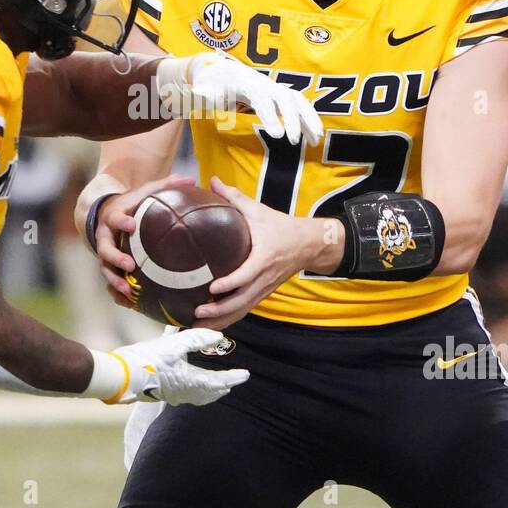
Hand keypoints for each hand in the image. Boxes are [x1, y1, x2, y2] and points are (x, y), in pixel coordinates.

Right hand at [93, 174, 196, 305]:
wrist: (107, 214)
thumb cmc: (133, 204)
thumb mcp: (145, 192)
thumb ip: (166, 185)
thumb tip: (191, 179)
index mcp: (115, 218)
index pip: (115, 219)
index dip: (122, 222)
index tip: (131, 224)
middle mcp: (106, 238)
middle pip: (105, 250)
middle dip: (115, 259)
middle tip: (130, 266)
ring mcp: (105, 255)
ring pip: (106, 271)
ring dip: (116, 282)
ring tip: (130, 293)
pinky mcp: (109, 268)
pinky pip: (111, 284)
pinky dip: (119, 295)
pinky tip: (132, 305)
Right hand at [101, 327, 249, 405]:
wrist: (121, 374)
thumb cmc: (148, 358)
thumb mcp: (175, 344)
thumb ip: (198, 338)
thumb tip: (218, 336)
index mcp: (192, 381)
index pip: (220, 381)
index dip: (234, 377)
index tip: (246, 375)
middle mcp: (185, 392)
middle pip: (210, 393)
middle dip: (223, 387)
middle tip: (233, 381)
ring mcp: (173, 395)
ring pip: (199, 396)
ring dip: (210, 391)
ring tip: (216, 387)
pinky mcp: (162, 392)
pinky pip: (185, 395)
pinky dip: (195, 390)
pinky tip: (189, 383)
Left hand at [157, 53, 323, 145]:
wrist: (223, 71)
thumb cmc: (214, 83)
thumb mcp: (205, 86)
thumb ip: (204, 91)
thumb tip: (199, 92)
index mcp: (248, 84)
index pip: (262, 100)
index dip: (271, 116)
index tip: (277, 135)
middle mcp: (266, 84)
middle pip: (285, 99)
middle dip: (292, 119)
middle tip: (292, 141)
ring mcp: (276, 89)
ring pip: (298, 101)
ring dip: (309, 118)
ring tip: (315, 139)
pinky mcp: (281, 96)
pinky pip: (300, 106)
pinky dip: (309, 119)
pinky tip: (315, 137)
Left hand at [192, 176, 333, 326]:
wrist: (310, 244)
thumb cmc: (282, 227)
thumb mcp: (260, 211)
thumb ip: (235, 197)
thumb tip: (213, 181)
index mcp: (263, 258)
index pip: (246, 275)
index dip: (230, 283)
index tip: (212, 288)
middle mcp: (264, 278)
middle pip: (242, 301)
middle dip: (219, 311)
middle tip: (197, 313)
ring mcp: (264, 289)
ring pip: (242, 310)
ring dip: (221, 320)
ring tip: (197, 326)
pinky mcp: (263, 293)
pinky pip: (245, 309)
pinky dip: (229, 318)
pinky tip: (211, 324)